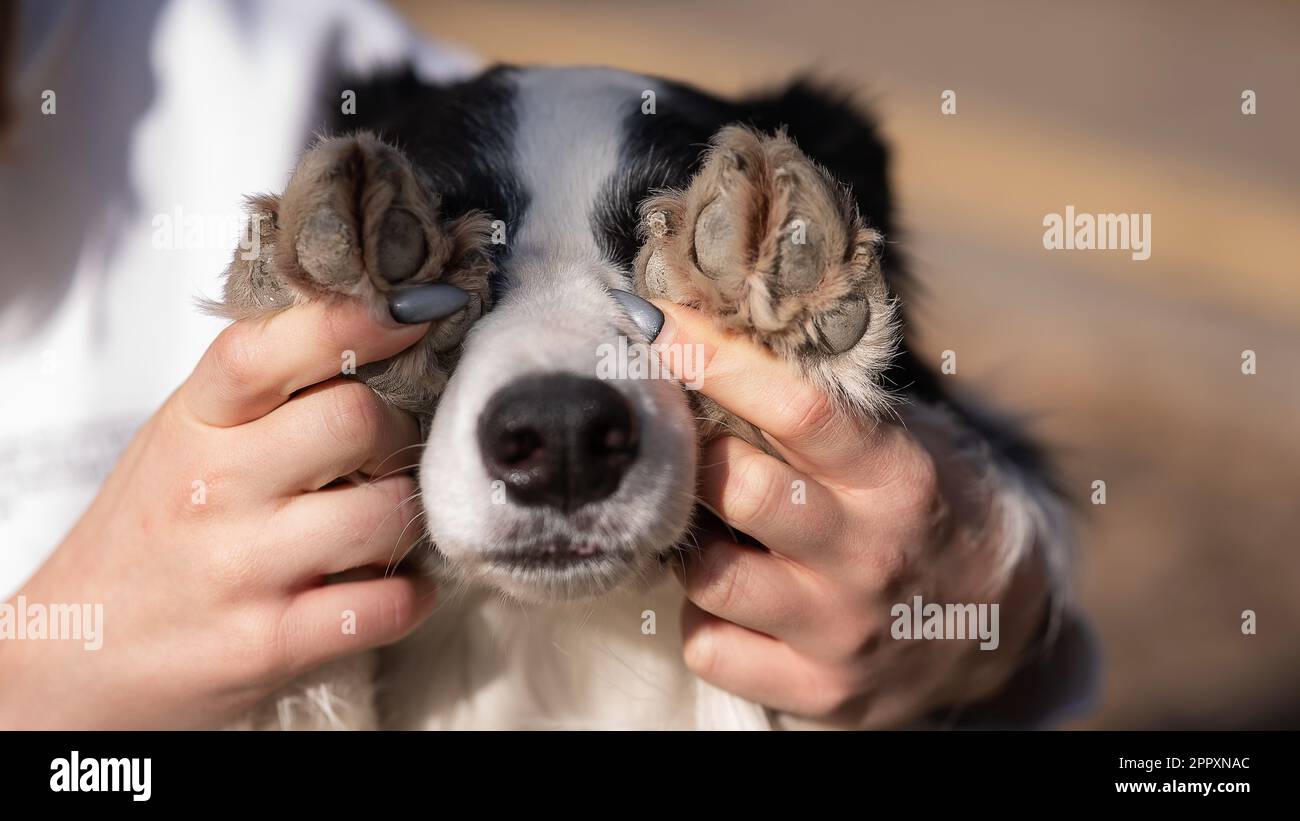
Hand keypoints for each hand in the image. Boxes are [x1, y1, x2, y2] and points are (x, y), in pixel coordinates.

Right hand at [0, 298, 442, 728]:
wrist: (80, 656)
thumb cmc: (152, 533)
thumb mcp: (182, 437)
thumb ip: (262, 388)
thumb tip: (372, 323)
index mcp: (192, 424)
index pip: (264, 350)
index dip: (351, 320)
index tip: (410, 311)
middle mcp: (213, 490)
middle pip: (354, 420)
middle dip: (395, 434)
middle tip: (381, 456)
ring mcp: (241, 569)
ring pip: (386, 512)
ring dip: (405, 517)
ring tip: (378, 525)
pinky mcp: (271, 644)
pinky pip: (387, 603)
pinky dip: (408, 594)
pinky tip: (384, 585)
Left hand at [653, 302, 1051, 727]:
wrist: (1004, 621)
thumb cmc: (928, 505)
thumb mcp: (904, 441)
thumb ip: (821, 405)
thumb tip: (702, 344)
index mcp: (899, 476)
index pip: (797, 407)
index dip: (716, 359)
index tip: (658, 324)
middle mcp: (871, 555)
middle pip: (738, 490)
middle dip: (694, 457)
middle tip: (688, 446)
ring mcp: (843, 632)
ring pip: (708, 575)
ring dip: (689, 542)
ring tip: (711, 528)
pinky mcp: (820, 692)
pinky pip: (710, 648)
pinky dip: (703, 618)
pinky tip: (733, 598)